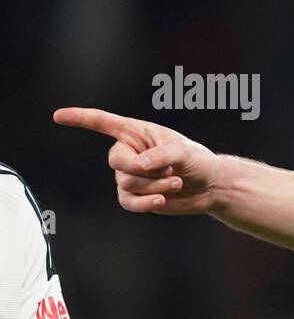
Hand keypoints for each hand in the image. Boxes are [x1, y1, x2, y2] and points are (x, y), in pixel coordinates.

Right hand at [53, 107, 221, 214]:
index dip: (80, 119)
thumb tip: (138, 166)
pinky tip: (162, 200)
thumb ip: (160, 155)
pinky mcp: (136, 196)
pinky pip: (128, 202)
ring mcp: (129, 176)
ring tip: (176, 181)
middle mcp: (128, 153)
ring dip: (155, 185)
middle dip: (145, 169)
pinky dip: (146, 202)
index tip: (58, 116)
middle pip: (116, 161)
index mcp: (136, 132)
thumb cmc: (198, 160)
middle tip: (171, 168)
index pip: (102, 123)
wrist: (209, 186)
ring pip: (126, 183)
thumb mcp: (183, 151)